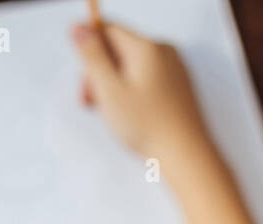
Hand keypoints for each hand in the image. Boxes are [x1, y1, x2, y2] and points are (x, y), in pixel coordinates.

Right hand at [72, 22, 209, 161]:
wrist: (184, 154)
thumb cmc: (148, 126)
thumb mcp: (109, 90)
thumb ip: (92, 56)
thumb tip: (78, 28)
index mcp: (147, 47)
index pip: (109, 30)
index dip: (90, 50)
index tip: (84, 77)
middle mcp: (163, 51)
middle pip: (119, 48)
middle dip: (99, 72)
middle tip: (92, 102)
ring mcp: (172, 67)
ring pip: (130, 65)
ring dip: (112, 84)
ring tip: (110, 112)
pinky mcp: (175, 84)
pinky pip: (144, 77)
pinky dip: (130, 91)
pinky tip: (128, 114)